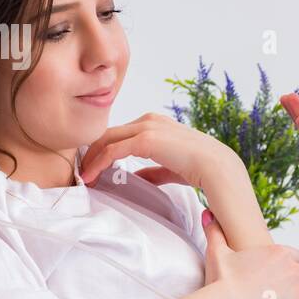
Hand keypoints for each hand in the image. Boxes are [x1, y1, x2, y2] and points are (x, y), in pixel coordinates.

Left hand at [79, 113, 242, 187]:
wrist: (216, 167)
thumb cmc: (200, 168)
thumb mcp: (171, 167)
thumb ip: (154, 170)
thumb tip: (140, 177)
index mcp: (156, 124)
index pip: (121, 133)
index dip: (104, 149)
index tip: (94, 166)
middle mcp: (148, 121)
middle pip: (108, 133)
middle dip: (92, 152)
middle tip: (83, 170)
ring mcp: (146, 128)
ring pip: (106, 139)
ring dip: (91, 158)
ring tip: (84, 175)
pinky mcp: (144, 139)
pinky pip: (112, 150)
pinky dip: (97, 163)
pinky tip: (91, 176)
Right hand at [199, 209, 298, 298]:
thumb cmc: (222, 283)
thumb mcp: (217, 253)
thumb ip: (215, 231)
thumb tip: (208, 214)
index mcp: (280, 253)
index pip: (295, 257)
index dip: (286, 268)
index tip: (276, 279)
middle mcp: (294, 269)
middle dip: (293, 287)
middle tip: (277, 298)